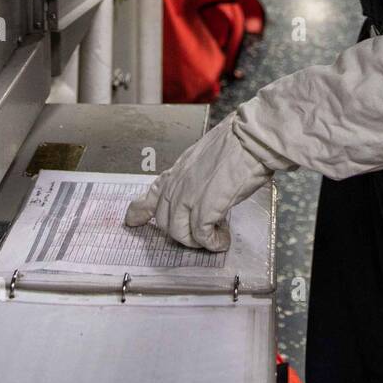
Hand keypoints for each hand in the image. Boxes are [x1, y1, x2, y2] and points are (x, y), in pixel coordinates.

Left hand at [125, 117, 271, 250]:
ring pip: (178, 232)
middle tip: (201, 234)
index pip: (152, 193)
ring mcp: (188, 196)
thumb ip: (198, 175)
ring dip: (196, 241)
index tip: (132, 220)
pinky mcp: (204, 208)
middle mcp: (177, 184)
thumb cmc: (237, 143)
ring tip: (214, 237)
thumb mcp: (206, 156)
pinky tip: (222, 240)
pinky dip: (212, 242)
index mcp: (178, 170)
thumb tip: (206, 189)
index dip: (140, 210)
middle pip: (164, 221)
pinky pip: (201, 236)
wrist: (250, 140)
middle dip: (181, 232)